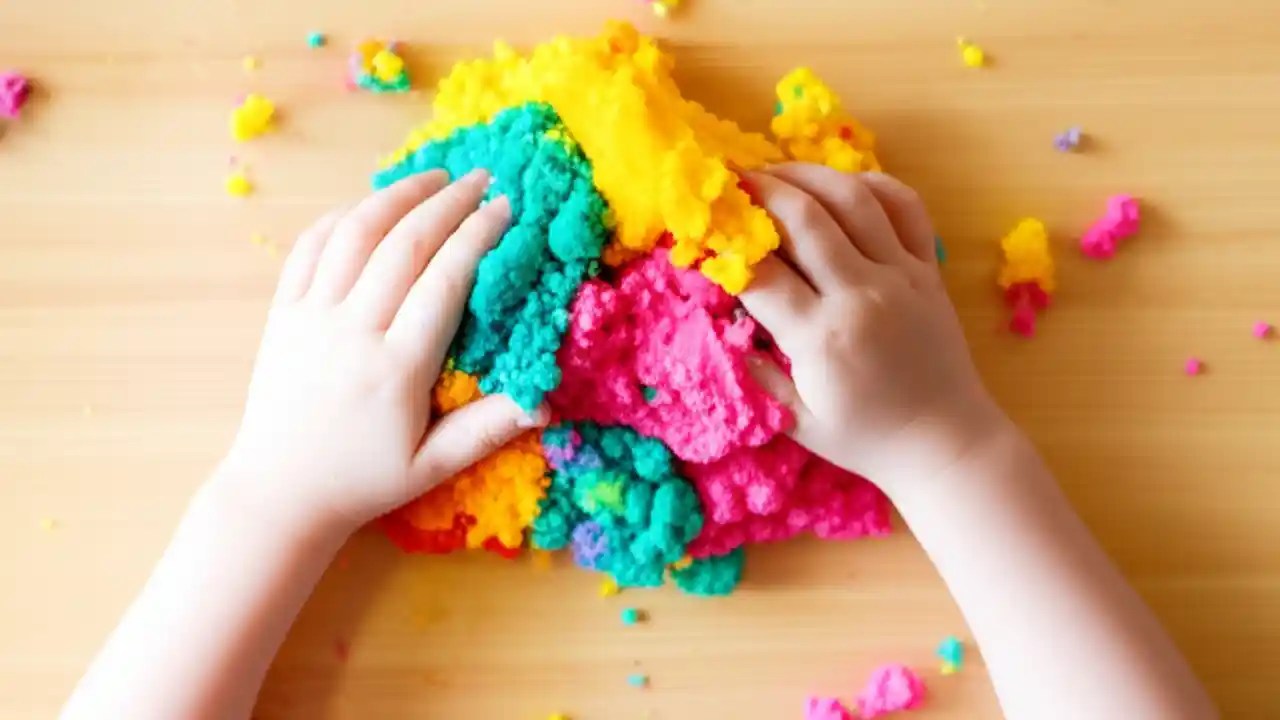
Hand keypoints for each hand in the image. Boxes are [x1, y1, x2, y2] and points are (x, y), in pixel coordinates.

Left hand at [219, 170, 544, 533]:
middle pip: (404, 245)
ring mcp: (311, 317)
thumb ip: (487, 429)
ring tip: (434, 177)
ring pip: (355, 234)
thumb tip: (545, 402)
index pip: (444, 281)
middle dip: (448, 203)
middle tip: (483, 178)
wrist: (278, 493)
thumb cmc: (363, 481)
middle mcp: (352, 332)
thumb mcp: (432, 466)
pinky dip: (343, 217)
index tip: (506, 209)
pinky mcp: (282, 314)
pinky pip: (310, 247)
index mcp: (396, 369)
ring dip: (397, 195)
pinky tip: (372, 205)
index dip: (477, 236)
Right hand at [739, 164, 1004, 491]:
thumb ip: (756, 371)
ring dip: (807, 175)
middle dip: (760, 191)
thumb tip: (719, 324)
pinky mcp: (929, 270)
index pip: (760, 272)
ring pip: (853, 198)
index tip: (705, 230)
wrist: (945, 443)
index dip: (726, 245)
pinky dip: (872, 184)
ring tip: (776, 171)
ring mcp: (902, 276)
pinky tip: (841, 185)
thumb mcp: (796, 419)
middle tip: (731, 181)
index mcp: (822, 337)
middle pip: (803, 217)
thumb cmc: (865, 438)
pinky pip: (904, 206)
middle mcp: (861, 295)